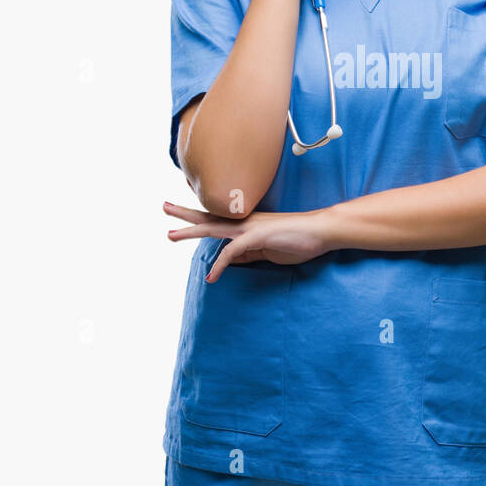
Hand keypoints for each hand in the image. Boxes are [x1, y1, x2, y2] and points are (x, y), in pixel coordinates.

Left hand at [163, 202, 334, 281]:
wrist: (322, 231)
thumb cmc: (298, 239)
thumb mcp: (267, 249)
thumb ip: (247, 253)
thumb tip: (229, 259)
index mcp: (247, 223)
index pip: (217, 219)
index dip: (199, 216)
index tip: (181, 213)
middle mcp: (245, 221)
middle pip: (208, 217)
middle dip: (185, 214)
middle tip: (164, 207)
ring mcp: (250, 227)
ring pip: (213, 228)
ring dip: (191, 231)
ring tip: (171, 234)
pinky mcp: (258, 236)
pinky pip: (232, 251)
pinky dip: (220, 265)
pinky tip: (212, 277)